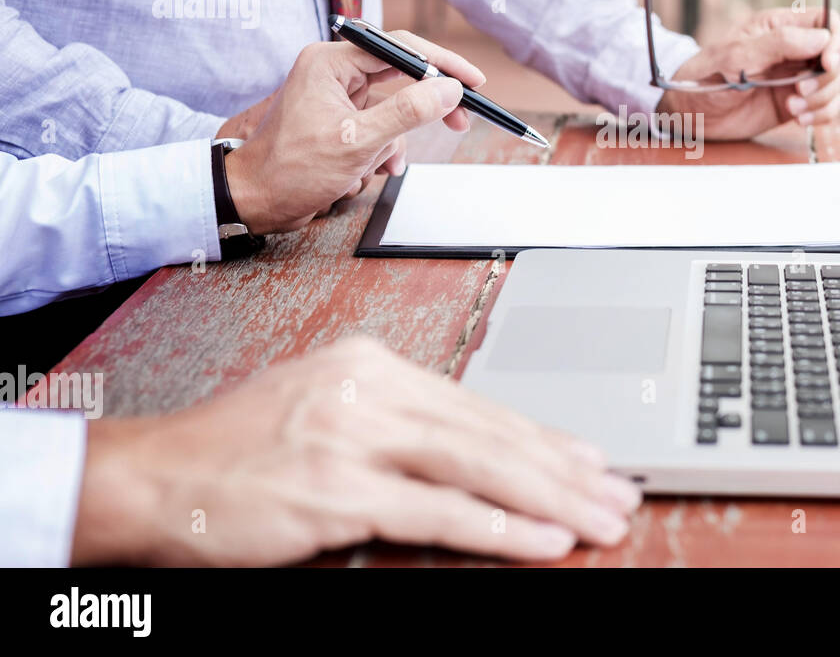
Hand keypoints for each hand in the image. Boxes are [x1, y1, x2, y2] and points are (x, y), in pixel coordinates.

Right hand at [70, 336, 640, 565]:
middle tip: (617, 493)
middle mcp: (371, 390)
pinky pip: (437, 513)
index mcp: (373, 366)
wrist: (153, 477)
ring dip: (550, 498)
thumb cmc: (236, 452)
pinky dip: (498, 529)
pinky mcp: (337, 489)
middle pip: (491, 433)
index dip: (542, 438)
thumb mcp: (327, 413)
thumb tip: (477, 458)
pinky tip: (543, 541)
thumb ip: (400, 428)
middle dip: (564, 469)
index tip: (590, 459)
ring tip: (599, 519)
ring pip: (478, 468)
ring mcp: (355, 437)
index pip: (479, 406)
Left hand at [216, 31, 481, 178]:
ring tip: (380, 166)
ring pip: (392, 108)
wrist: (254, 200)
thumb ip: (407, 112)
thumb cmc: (292, 169)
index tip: (473, 82)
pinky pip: (378, 126)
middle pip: (400, 75)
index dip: (443, 63)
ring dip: (395, 140)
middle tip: (460, 121)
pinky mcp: (338, 118)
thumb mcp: (358, 141)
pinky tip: (373, 171)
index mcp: (330, 61)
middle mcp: (333, 70)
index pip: (400, 47)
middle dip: (425, 106)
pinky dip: (383, 150)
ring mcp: (335, 95)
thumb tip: (449, 89)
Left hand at [658, 8, 839, 139]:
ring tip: (792, 109)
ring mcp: (798, 77)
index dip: (837, 42)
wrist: (690, 112)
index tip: (827, 63)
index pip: (829, 22)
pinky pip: (828, 106)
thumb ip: (779, 44)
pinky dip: (822, 115)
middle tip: (800, 91)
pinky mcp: (797, 102)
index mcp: (781, 26)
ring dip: (823, 99)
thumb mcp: (737, 57)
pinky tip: (798, 119)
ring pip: (837, 82)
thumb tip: (822, 39)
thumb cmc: (705, 77)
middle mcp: (795, 49)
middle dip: (829, 76)